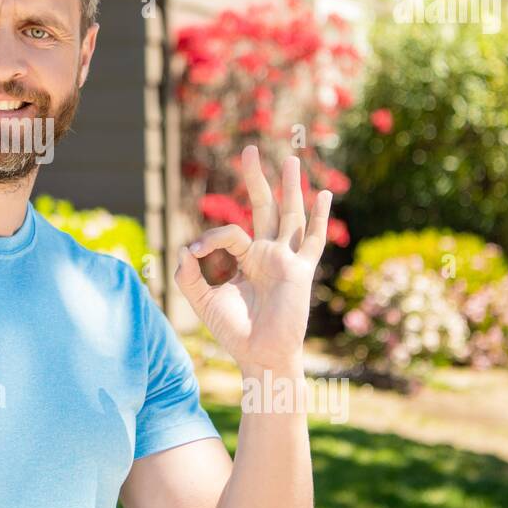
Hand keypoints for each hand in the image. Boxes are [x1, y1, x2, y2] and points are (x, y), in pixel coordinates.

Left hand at [174, 145, 332, 374]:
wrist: (259, 357)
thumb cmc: (234, 332)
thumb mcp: (202, 300)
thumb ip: (188, 276)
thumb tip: (184, 248)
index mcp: (244, 260)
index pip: (228, 233)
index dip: (209, 237)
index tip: (193, 253)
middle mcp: (267, 255)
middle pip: (263, 208)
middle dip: (257, 179)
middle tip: (249, 150)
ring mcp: (285, 261)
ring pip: (289, 216)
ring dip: (291, 188)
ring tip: (291, 159)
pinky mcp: (299, 272)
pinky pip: (313, 241)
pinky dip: (319, 219)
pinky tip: (323, 195)